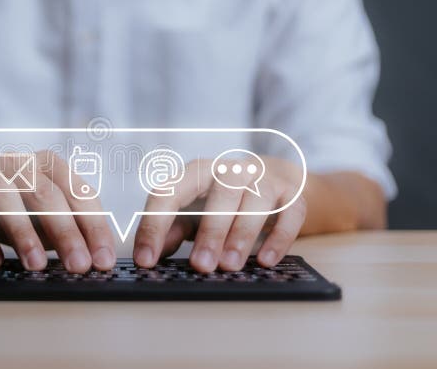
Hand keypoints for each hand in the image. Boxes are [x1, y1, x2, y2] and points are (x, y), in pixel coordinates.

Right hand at [0, 150, 116, 272]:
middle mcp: (19, 163)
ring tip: (36, 265)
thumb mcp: (46, 220)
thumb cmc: (15, 213)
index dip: (94, 227)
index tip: (103, 260)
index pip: (78, 193)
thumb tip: (94, 260)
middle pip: (46, 194)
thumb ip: (69, 232)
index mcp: (49, 164)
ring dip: (23, 234)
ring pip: (6, 198)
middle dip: (65, 233)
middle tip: (78, 266)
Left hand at [133, 157, 305, 271]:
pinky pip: (289, 212)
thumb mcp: (190, 213)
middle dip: (210, 232)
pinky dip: (279, 237)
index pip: (168, 193)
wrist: (272, 180)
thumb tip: (150, 254)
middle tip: (200, 266)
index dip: (154, 226)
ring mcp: (262, 178)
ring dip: (242, 234)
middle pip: (220, 194)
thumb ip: (170, 230)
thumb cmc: (220, 201)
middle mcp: (228, 170)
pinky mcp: (291, 193)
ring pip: (255, 200)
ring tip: (230, 264)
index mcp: (194, 172)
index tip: (145, 260)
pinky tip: (266, 260)